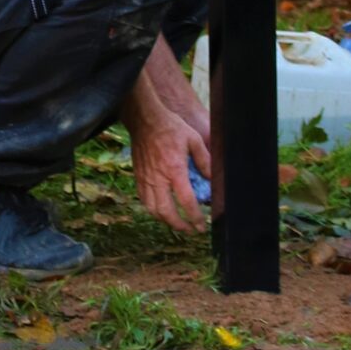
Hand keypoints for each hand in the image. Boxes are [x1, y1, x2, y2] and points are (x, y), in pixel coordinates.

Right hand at [128, 105, 208, 231]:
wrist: (145, 119)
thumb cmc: (170, 127)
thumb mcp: (193, 139)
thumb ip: (204, 160)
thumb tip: (211, 179)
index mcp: (175, 169)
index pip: (186, 201)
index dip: (195, 217)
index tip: (201, 226)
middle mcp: (158, 177)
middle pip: (167, 211)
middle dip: (179, 225)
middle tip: (190, 230)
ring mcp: (146, 178)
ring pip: (152, 209)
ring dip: (165, 221)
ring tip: (176, 224)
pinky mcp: (138, 176)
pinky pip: (143, 199)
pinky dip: (152, 210)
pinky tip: (161, 211)